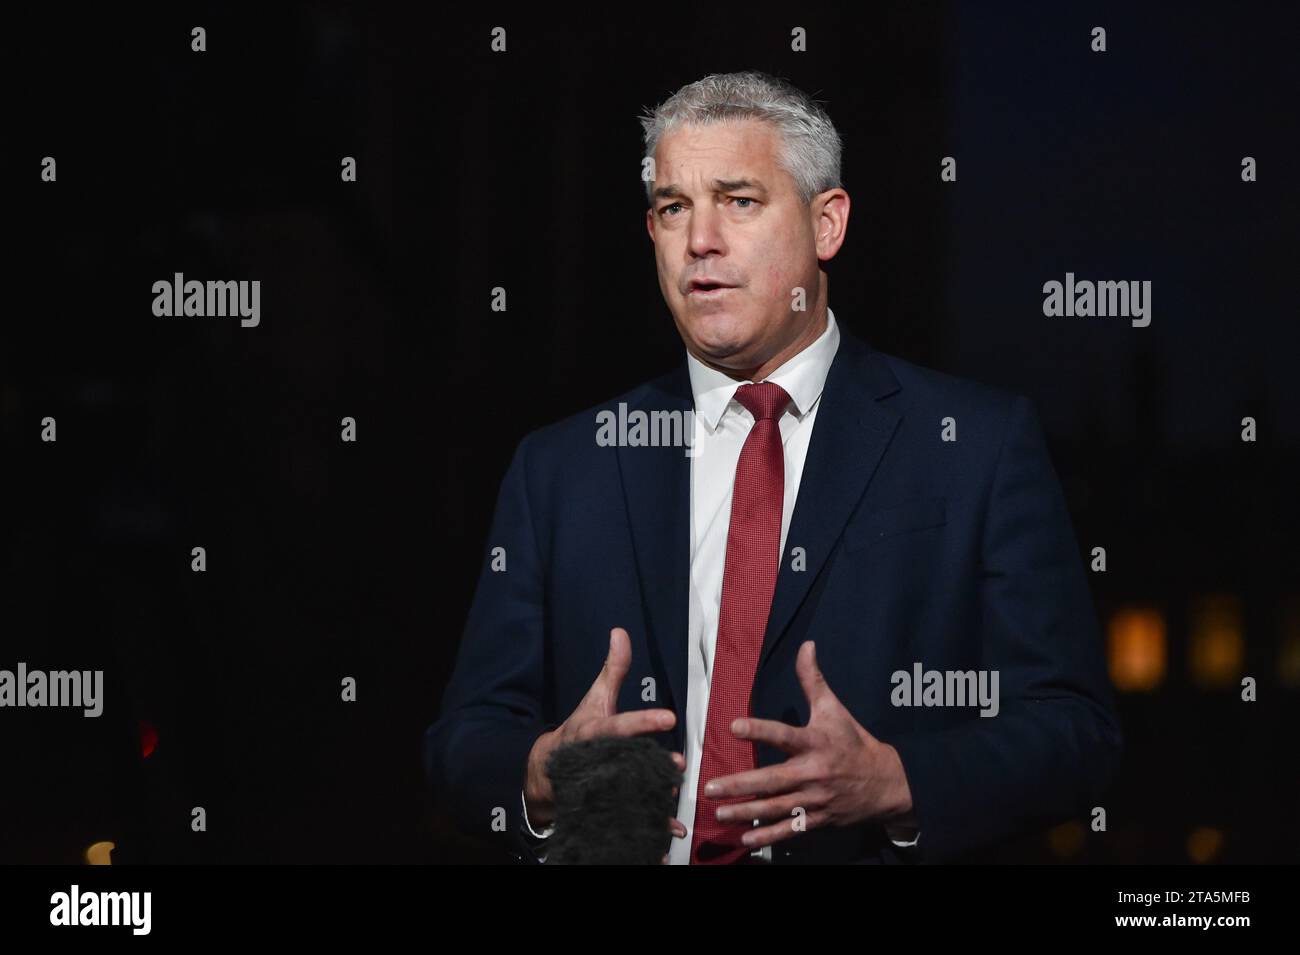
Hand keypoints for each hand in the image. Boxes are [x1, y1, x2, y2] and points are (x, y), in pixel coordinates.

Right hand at [525, 626, 687, 838]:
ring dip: (652, 802)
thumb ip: (612, 670)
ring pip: (627, 794)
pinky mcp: (604, 804)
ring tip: (674, 807)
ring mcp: (600, 785)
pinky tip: (669, 834)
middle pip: (626, 763)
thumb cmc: (579, 729)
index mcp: (594, 733)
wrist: (547, 772)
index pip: (620, 725)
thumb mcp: (594, 698)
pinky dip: (648, 830)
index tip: (668, 717)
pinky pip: (628, 818)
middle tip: (677, 766)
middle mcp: (597, 760)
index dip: (643, 722)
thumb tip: (621, 632)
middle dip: (651, 766)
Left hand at [703, 640, 915, 851]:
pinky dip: (769, 834)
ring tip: (718, 813)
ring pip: (776, 807)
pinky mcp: (818, 818)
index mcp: (816, 742)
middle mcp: (813, 772)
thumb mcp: (834, 709)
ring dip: (746, 811)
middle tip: (710, 786)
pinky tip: (747, 837)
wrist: (887, 784)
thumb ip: (813, 680)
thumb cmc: (854, 741)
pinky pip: (791, 829)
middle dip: (740, 785)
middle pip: (772, 780)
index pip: (783, 734)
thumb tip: (806, 645)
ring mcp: (815, 799)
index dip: (759, 729)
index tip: (733, 726)